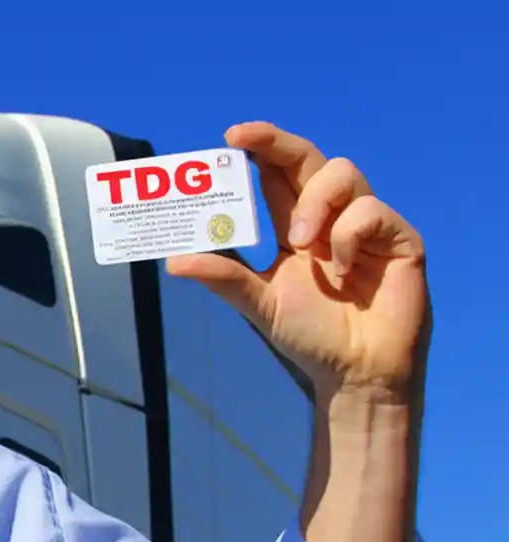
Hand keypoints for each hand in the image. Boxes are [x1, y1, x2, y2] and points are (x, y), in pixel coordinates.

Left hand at [165, 122, 432, 401]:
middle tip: (243, 139)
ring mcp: (367, 224)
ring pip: (341, 172)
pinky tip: (340, 269)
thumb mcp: (260, 303)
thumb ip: (224, 277)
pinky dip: (347, 235)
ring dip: (313, 200)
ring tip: (299, 241)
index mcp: (297, 225)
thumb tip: (173, 261)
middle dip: (277, 142)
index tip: (230, 137)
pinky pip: (370, 211)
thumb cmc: (311, 335)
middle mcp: (331, 216)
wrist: (355, 373)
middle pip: (308, 158)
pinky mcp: (399, 238)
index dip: (259, 148)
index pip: (278, 174)